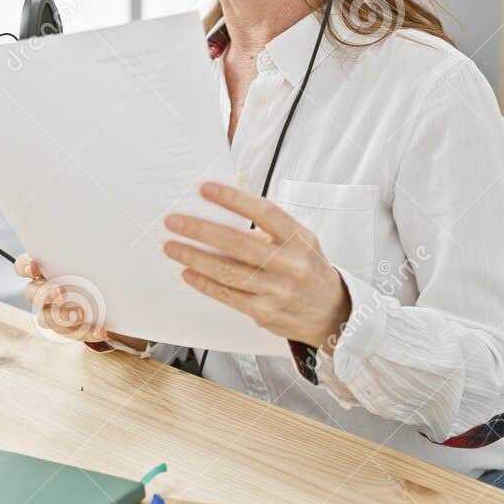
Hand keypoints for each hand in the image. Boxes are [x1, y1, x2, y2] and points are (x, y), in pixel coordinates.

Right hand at [14, 254, 147, 350]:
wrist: (114, 297)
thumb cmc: (99, 269)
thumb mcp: (95, 256)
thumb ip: (91, 247)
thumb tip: (105, 230)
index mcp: (45, 268)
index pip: (24, 265)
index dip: (25, 267)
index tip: (35, 267)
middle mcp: (43, 290)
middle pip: (31, 293)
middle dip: (44, 293)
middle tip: (60, 292)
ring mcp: (52, 311)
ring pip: (44, 317)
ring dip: (61, 316)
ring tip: (82, 315)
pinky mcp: (67, 328)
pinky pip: (69, 333)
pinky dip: (85, 332)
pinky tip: (101, 329)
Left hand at [162, 181, 352, 351]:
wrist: (332, 313)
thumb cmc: (309, 270)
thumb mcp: (302, 240)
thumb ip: (272, 225)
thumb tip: (229, 206)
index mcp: (297, 240)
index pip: (263, 212)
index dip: (233, 199)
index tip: (206, 189)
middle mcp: (289, 264)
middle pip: (239, 243)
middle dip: (201, 230)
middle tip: (174, 221)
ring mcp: (277, 290)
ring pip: (228, 272)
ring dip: (194, 257)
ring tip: (172, 246)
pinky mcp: (265, 312)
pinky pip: (228, 296)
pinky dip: (204, 283)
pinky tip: (188, 272)